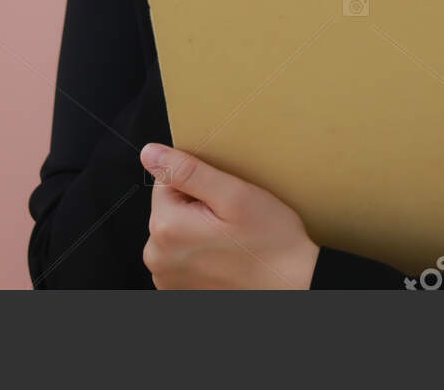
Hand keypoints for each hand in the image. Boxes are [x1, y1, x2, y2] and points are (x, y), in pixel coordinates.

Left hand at [140, 144, 318, 288]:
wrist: (293, 286)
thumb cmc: (270, 242)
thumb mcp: (234, 195)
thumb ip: (187, 171)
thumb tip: (150, 153)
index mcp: (166, 228)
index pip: (166, 182)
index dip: (198, 184)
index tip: (223, 200)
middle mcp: (157, 257)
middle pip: (170, 209)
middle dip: (196, 207)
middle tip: (230, 220)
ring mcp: (166, 278)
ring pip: (176, 232)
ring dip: (198, 230)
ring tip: (230, 239)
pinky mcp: (178, 290)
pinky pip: (181, 256)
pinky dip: (200, 253)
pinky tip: (225, 257)